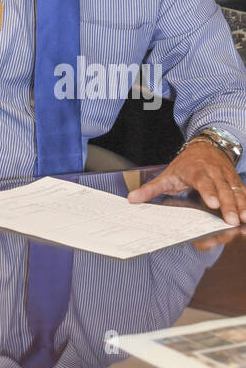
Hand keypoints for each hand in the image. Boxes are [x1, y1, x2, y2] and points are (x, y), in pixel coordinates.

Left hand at [128, 139, 245, 227]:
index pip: (203, 181)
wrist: (206, 147)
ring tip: (243, 220)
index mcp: (196, 171)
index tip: (212, 204)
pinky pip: (244, 194)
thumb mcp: (167, 174)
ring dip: (241, 206)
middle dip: (228, 205)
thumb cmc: (186, 165)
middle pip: (223, 190)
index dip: (208, 192)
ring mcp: (227, 178)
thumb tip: (132, 199)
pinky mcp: (236, 184)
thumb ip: (151, 189)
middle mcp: (214, 173)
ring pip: (236, 192)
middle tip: (230, 220)